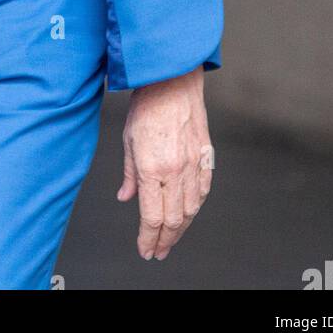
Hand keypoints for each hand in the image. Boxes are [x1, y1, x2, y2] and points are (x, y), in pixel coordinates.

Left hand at [117, 67, 212, 260]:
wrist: (173, 81)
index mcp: (152, 168)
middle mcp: (175, 170)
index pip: (151, 216)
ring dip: (181, 229)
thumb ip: (129, 173)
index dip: (148, 238)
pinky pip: (203, 190)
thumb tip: (125, 197)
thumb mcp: (128, 140)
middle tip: (158, 252)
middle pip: (173, 219)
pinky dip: (195, 207)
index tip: (144, 249)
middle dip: (164, 241)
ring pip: (191, 209)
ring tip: (171, 238)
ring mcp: (193, 164)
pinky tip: (188, 213)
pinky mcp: (206, 156)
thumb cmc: (147, 106)